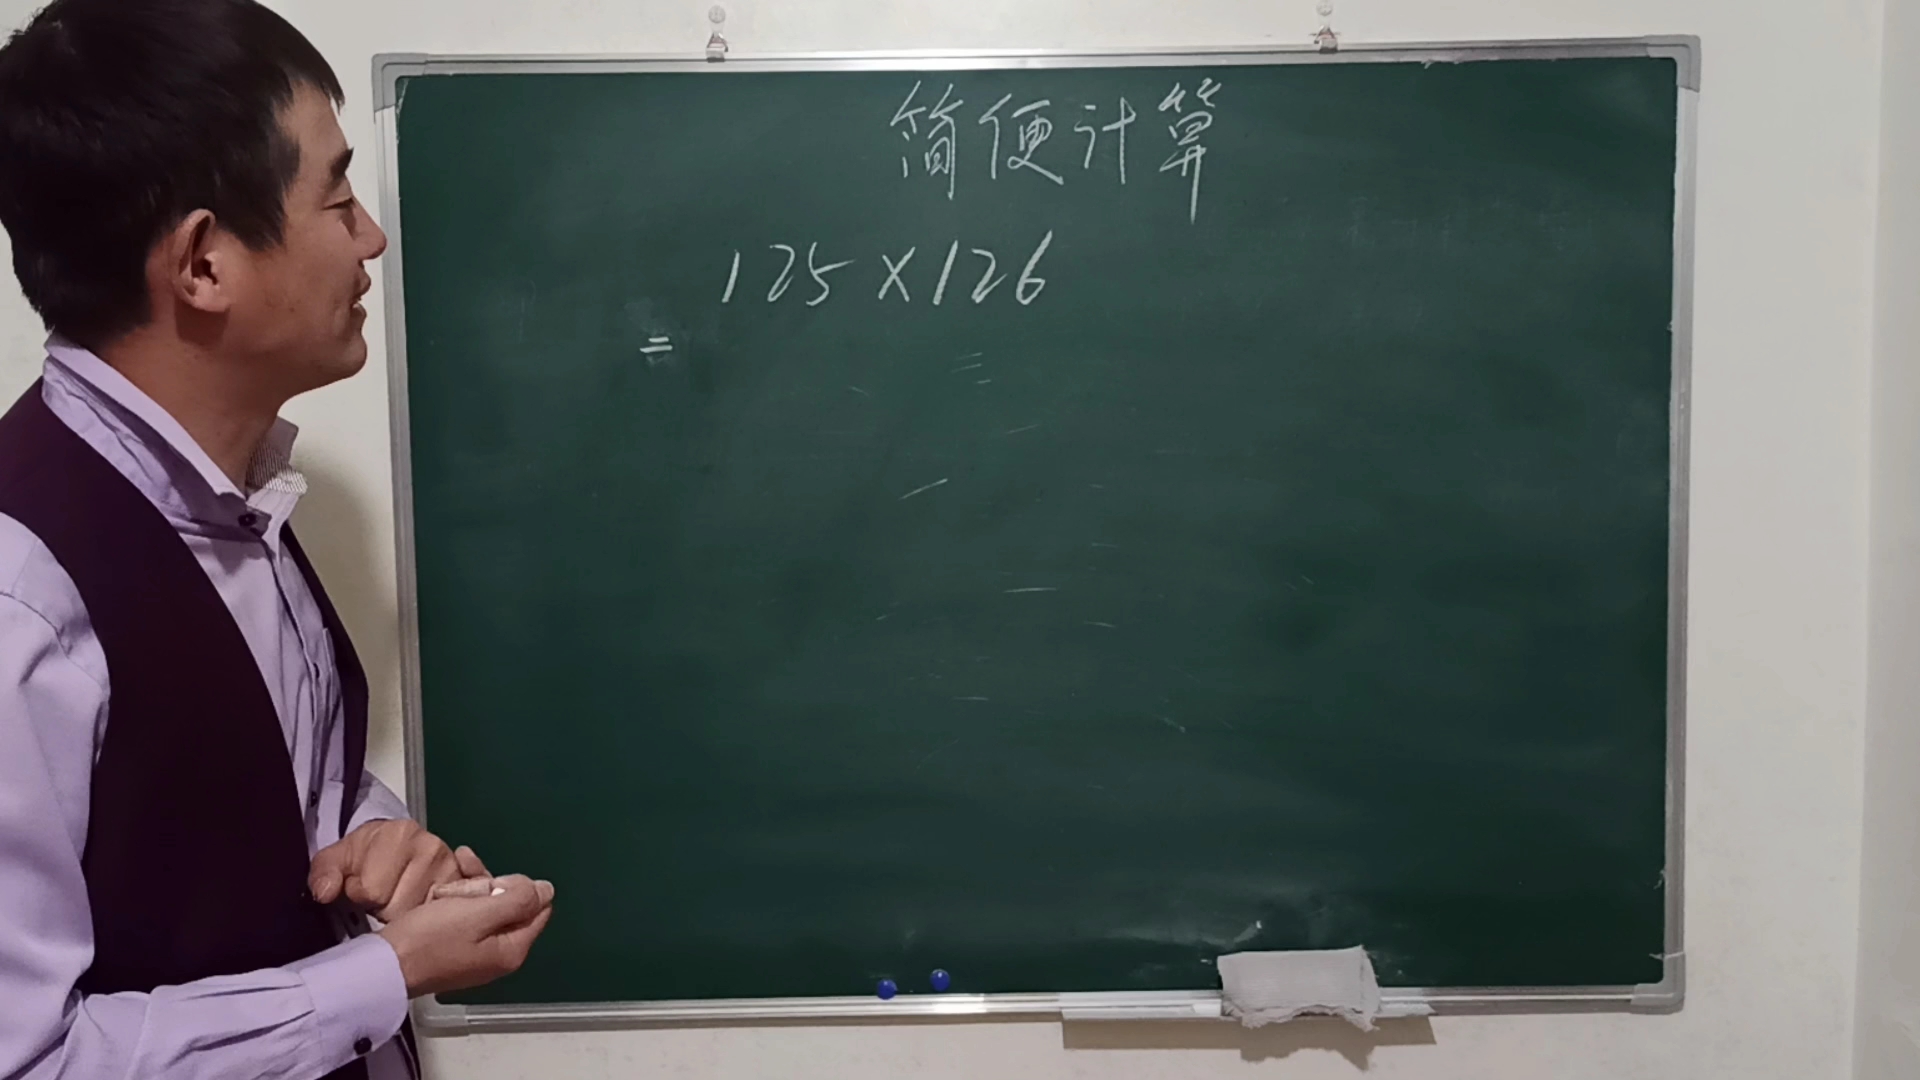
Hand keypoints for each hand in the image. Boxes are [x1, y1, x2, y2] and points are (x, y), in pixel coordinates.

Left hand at [309, 820, 481, 920]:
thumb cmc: (364, 856)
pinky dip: (432, 916)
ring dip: (407, 915)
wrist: (392, 846)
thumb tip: (325, 892)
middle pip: (400, 908)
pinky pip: (447, 915)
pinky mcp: (464, 884)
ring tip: (401, 899)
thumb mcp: (335, 860)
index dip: (361, 897)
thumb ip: (324, 873)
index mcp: (399, 834)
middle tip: (383, 897)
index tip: (362, 888)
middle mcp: (432, 847)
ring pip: (421, 917)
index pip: (373, 892)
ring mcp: (452, 867)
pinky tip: (423, 906)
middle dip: (385, 909)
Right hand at [378, 875, 555, 996]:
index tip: (492, 879)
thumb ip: (518, 901)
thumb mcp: (479, 914)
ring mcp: (475, 953)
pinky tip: (438, 892)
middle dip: (488, 883)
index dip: (519, 886)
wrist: (383, 965)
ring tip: (445, 881)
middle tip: (465, 872)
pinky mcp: (452, 949)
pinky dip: (454, 901)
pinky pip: (464, 918)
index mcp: (512, 949)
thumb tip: (548, 890)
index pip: (537, 908)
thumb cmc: (431, 939)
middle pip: (510, 906)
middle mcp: (498, 954)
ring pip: (484, 907)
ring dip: (468, 888)